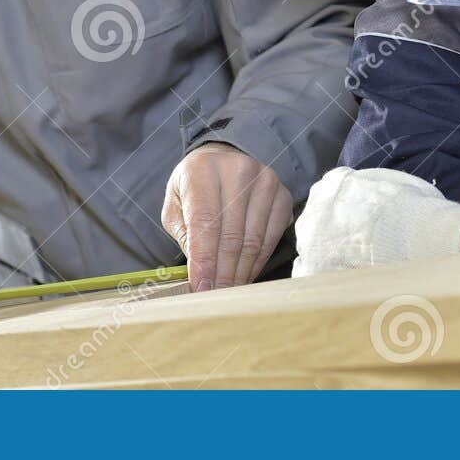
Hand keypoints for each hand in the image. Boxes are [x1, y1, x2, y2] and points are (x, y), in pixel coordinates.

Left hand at [161, 143, 291, 291]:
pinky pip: (271, 239)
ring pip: (253, 241)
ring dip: (239, 273)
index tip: (200, 289)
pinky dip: (256, 263)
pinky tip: (244, 276)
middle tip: (214, 299)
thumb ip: (185, 236)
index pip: (206, 223)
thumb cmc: (195, 186)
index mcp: (203, 170)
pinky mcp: (282, 195)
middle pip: (232, 236)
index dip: (204, 260)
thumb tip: (200, 276)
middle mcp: (238, 170)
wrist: (223, 160)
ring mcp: (265, 181)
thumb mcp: (177, 205)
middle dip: (222, 274)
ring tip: (228, 293)